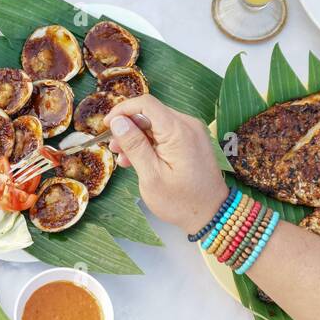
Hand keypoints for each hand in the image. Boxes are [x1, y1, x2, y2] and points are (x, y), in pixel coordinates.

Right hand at [106, 93, 229, 232]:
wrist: (212, 214)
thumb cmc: (181, 201)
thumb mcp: (151, 176)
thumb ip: (134, 145)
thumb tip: (118, 122)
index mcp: (178, 131)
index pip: (146, 104)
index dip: (122, 111)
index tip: (107, 126)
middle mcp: (187, 125)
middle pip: (150, 113)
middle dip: (128, 127)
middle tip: (113, 148)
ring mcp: (191, 132)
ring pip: (155, 124)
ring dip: (137, 137)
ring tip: (123, 158)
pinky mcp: (191, 140)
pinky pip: (165, 134)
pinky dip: (149, 143)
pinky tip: (138, 160)